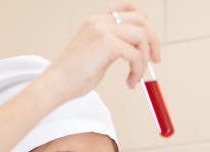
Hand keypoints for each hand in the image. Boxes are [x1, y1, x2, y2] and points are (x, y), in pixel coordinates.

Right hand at [40, 0, 161, 102]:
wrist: (55, 84)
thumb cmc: (73, 75)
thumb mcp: (96, 54)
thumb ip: (115, 47)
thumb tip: (137, 51)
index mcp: (97, 20)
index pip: (131, 8)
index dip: (146, 25)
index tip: (150, 47)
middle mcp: (100, 20)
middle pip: (142, 20)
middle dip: (153, 42)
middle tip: (154, 62)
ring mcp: (103, 29)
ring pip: (142, 36)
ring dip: (145, 60)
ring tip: (135, 77)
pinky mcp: (107, 43)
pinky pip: (136, 54)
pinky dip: (137, 71)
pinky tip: (129, 82)